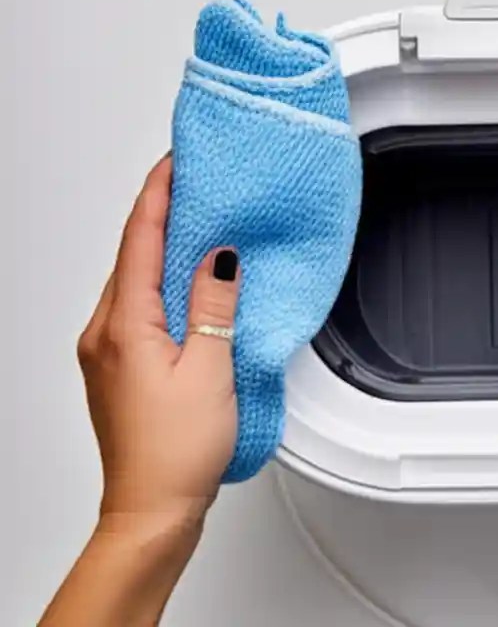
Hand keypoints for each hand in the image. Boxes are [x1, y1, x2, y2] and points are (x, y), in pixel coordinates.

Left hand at [43, 155, 242, 625]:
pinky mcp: (119, 369)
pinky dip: (162, 283)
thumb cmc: (176, 452)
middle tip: (196, 183)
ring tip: (200, 226)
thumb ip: (214, 306)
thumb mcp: (209, 370)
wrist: (152, 509)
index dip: (160, 194)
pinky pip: (138, 307)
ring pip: (135, 281)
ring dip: (164, 249)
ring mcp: (107, 352)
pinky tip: (188, 286)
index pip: (139, 239)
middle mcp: (104, 334)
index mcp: (123, 326)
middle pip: (132, 255)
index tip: (177, 162)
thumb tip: (219, 256)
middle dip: (163, 214)